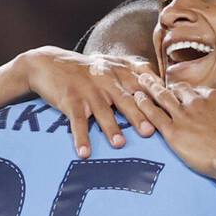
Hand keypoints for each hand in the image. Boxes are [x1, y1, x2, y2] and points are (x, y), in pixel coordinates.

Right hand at [16, 46, 156, 156]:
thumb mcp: (111, 64)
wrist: (49, 63)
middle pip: (125, 99)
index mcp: (119, 72)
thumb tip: (161, 85)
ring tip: (119, 144)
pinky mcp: (70, 100)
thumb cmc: (86, 70)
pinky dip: (80, 137)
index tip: (166, 115)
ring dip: (110, 128)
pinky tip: (84, 152)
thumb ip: (134, 73)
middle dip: (138, 115)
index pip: (141, 86)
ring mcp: (88, 90)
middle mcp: (106, 80)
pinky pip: (77, 121)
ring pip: (102, 111)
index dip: (154, 100)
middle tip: (149, 131)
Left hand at [136, 72, 215, 185]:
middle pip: (179, 90)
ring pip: (163, 96)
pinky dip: (144, 105)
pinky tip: (136, 98)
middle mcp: (198, 102)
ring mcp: (184, 116)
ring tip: (140, 79)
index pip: (200, 91)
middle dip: (169, 86)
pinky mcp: (174, 133)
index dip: (193, 94)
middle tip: (157, 81)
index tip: (187, 95)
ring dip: (150, 86)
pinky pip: (154, 115)